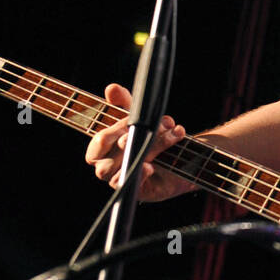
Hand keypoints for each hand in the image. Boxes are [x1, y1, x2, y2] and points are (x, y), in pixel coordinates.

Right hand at [84, 83, 190, 201]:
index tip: (130, 121)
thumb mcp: (140, 116)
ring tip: (171, 136)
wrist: (181, 157)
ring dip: (151, 147)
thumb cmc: (153, 136)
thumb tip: (112, 88)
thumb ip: (125, 103)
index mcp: (103, 149)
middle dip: (136, 136)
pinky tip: (152, 166)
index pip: (98, 144)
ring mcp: (122, 179)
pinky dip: (140, 173)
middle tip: (162, 124)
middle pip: (111, 154)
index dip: (112, 132)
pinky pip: (130, 185)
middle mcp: (108, 166)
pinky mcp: (137, 190)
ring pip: (124, 166)